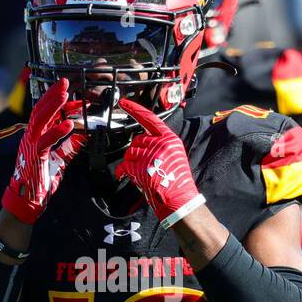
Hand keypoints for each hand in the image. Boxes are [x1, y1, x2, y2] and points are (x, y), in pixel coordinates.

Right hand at [2, 78, 84, 223]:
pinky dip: (57, 131)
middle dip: (53, 95)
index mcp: (35, 135)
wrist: (28, 199)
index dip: (58, 102)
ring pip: (40, 120)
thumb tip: (82, 136)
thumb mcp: (59, 160)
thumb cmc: (40, 179)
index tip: (72, 94)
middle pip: (40, 109)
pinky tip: (69, 124)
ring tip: (65, 94)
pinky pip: (45, 141)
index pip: (46, 113)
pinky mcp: (34, 156)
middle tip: (65, 82)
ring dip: (53, 106)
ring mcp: (30, 145)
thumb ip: (69, 147)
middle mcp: (30, 136)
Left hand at [116, 98, 202, 226]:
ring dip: (131, 162)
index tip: (124, 103)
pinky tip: (124, 175)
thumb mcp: (174, 154)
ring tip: (143, 173)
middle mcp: (160, 144)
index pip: (150, 119)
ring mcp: (150, 155)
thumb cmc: (176, 179)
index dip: (135, 110)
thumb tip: (142, 140)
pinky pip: (124, 165)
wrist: (179, 198)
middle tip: (145, 165)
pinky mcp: (140, 167)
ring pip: (130, 152)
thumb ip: (160, 143)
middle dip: (137, 151)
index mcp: (170, 138)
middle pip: (137, 139)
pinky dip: (122, 171)